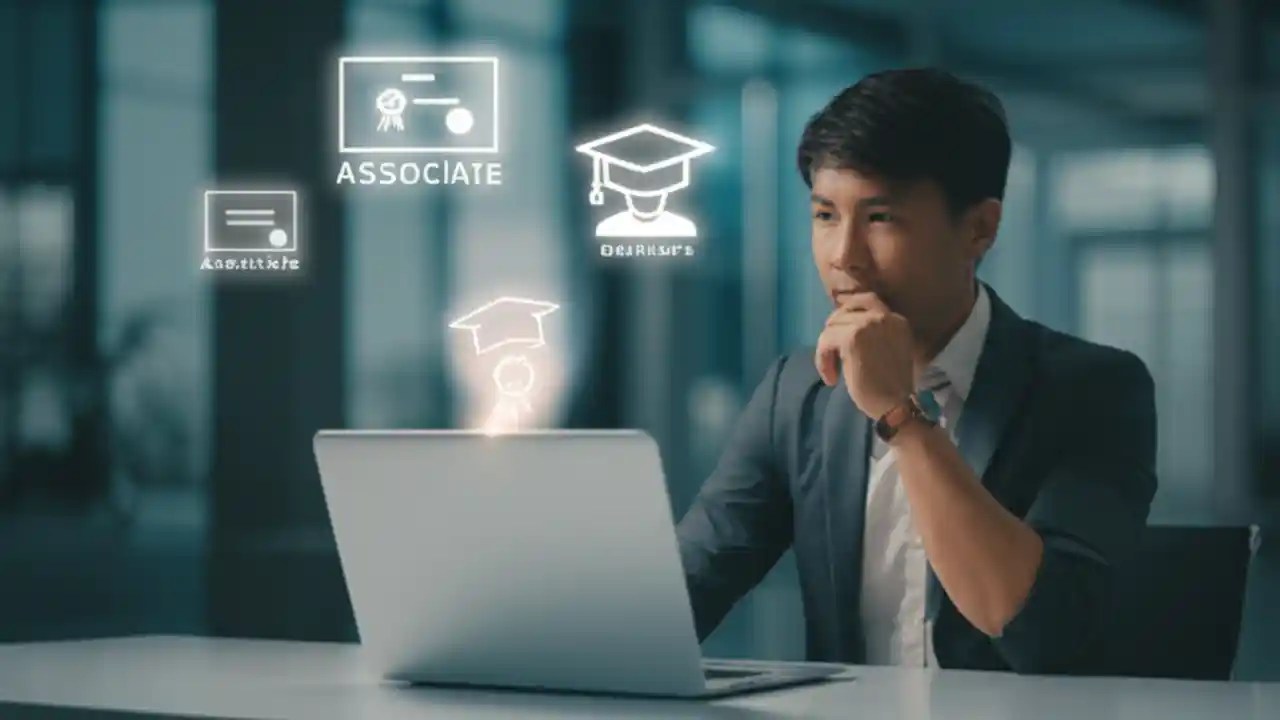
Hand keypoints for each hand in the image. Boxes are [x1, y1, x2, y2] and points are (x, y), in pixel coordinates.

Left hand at [815, 292, 914, 419]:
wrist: (895, 406)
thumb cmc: (889, 388)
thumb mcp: (886, 352)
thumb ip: (871, 335)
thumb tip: (839, 324)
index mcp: (897, 320)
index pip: (866, 300)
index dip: (846, 312)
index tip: (837, 333)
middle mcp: (885, 317)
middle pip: (844, 312)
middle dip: (833, 332)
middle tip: (830, 356)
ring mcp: (869, 324)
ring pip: (832, 327)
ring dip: (826, 350)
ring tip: (832, 373)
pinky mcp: (853, 337)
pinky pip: (826, 340)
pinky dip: (822, 359)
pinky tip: (831, 379)